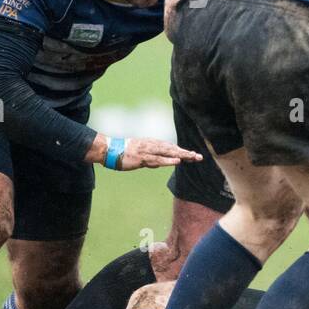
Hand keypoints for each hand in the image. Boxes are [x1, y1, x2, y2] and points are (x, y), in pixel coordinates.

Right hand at [87, 135, 202, 169]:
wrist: (109, 150)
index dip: (182, 151)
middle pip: (172, 149)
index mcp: (152, 144)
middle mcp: (152, 145)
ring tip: (193, 157)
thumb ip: (151, 159)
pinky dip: (168, 160)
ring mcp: (148, 150)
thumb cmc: (124, 153)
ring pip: (168, 153)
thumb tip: (160, 164)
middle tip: (199, 157)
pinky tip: (177, 161)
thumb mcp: (141, 156)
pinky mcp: (142, 157)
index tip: (193, 155)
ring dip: (181, 155)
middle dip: (186, 153)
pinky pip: (157, 159)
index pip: (170, 148)